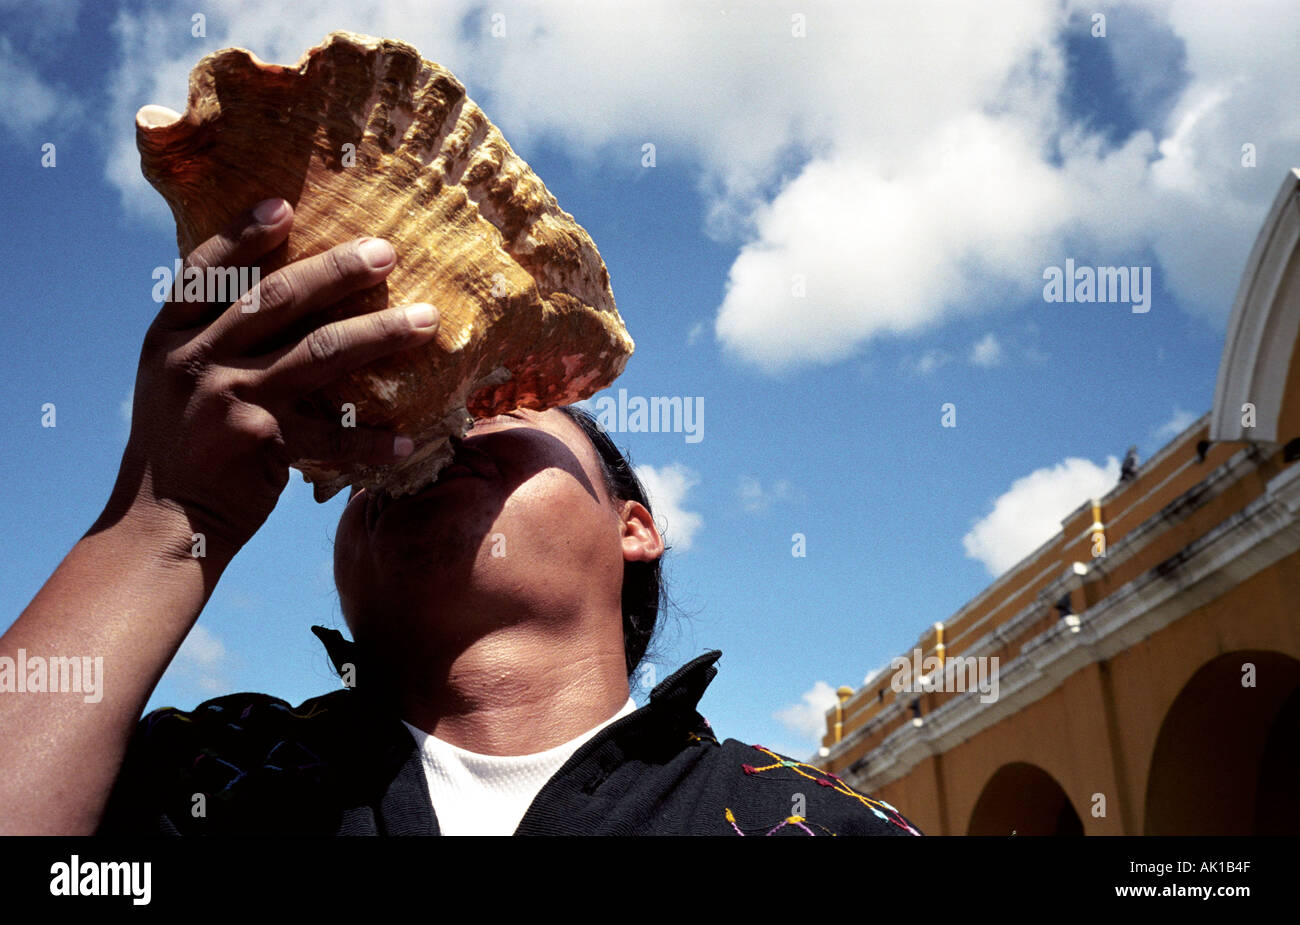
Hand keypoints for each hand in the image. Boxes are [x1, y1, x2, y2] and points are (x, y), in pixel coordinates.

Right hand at [108, 198, 438, 552]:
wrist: (165, 522)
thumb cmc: (183, 444)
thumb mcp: (176, 379)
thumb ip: (212, 337)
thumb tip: (274, 291)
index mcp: (170, 335)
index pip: (207, 270)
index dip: (244, 235)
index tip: (285, 205)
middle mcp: (196, 358)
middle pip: (277, 299)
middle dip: (338, 271)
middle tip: (387, 251)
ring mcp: (229, 397)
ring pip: (319, 352)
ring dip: (380, 333)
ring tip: (427, 321)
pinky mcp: (262, 442)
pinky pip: (332, 434)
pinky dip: (372, 438)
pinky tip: (410, 438)